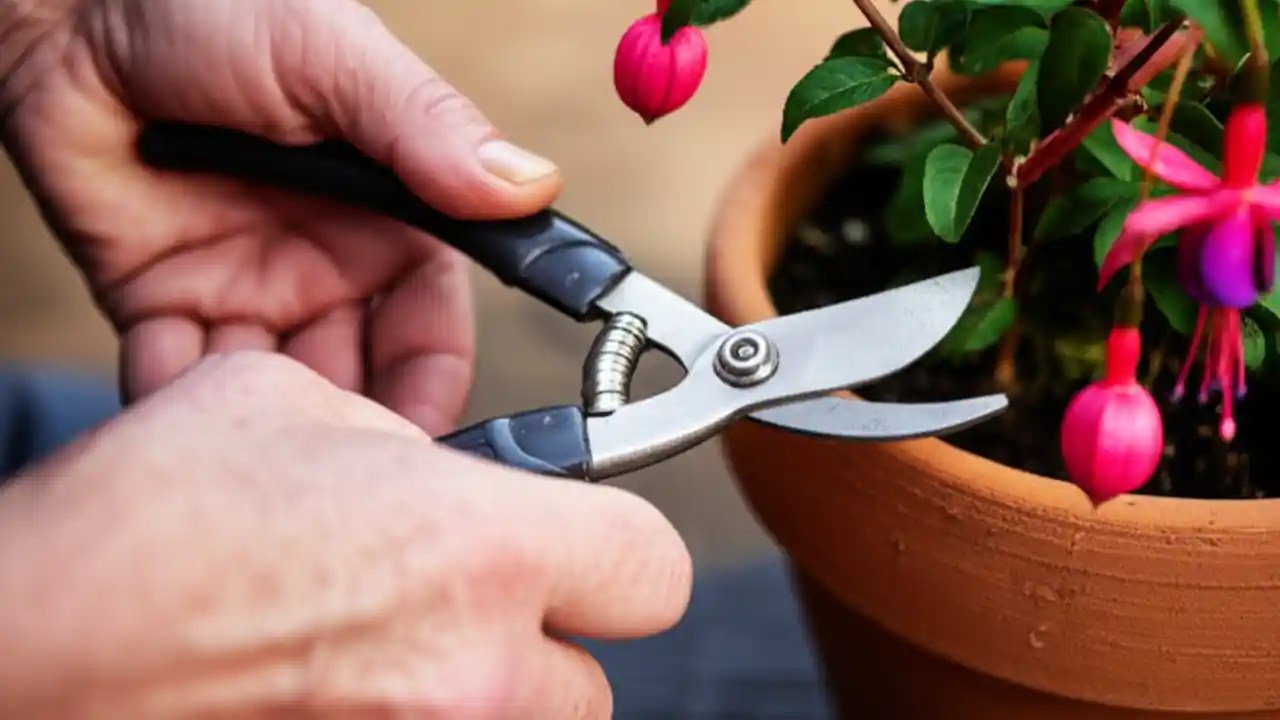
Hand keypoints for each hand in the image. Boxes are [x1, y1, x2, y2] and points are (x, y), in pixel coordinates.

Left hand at [0, 0, 562, 434]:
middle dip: (351, 433)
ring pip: (274, 394)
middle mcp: (325, 265)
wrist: (67, 11)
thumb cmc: (211, 8)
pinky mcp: (163, 302)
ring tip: (263, 463)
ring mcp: (245, 289)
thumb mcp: (335, 58)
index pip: (431, 327)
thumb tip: (529, 186)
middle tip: (340, 483)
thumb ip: (428, 128)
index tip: (430, 447)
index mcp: (388, 218)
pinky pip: (179, 377)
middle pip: (359, 381)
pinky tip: (185, 427)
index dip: (433, 387)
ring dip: (268, 432)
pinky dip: (179, 409)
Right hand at [0, 352, 691, 717]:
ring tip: (403, 636)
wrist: (31, 643)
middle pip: (596, 676)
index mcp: (479, 549)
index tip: (583, 528)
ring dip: (488, 681)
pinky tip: (352, 673)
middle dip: (549, 631)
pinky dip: (425, 707)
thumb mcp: (294, 405)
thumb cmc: (146, 524)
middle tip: (478, 590)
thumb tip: (433, 462)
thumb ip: (404, 436)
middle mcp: (471, 668)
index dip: (619, 539)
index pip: (653, 566)